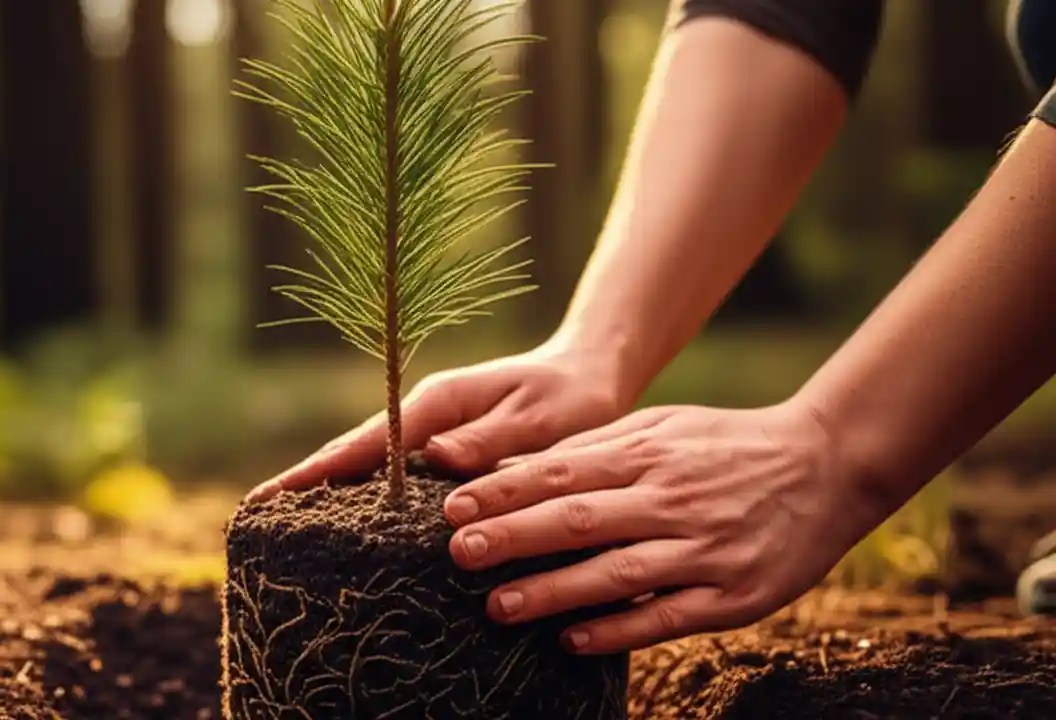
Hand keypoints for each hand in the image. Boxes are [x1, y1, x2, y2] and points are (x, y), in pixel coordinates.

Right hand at [250, 340, 632, 499]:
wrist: (589, 376)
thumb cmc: (569, 397)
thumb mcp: (538, 418)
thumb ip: (491, 440)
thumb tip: (438, 458)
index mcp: (438, 403)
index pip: (366, 443)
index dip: (318, 470)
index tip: (271, 494)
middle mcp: (426, 417)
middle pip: (353, 453)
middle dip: (306, 481)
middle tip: (255, 517)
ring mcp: (433, 432)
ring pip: (369, 464)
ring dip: (330, 489)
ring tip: (286, 526)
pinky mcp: (446, 449)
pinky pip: (397, 475)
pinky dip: (367, 494)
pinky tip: (352, 524)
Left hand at [442, 400, 887, 653]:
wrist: (825, 465)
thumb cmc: (726, 445)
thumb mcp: (662, 427)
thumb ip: (596, 446)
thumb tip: (519, 465)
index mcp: (648, 455)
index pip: (560, 473)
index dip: (504, 492)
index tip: (454, 507)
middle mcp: (670, 500)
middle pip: (577, 521)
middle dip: (512, 538)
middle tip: (458, 553)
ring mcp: (702, 550)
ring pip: (615, 574)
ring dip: (553, 592)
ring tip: (498, 606)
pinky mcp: (732, 596)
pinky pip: (665, 617)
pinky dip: (616, 630)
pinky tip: (572, 640)